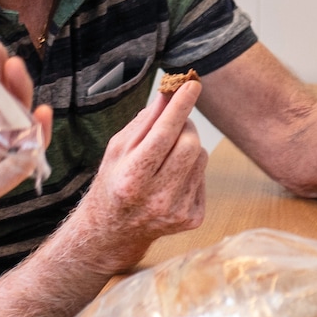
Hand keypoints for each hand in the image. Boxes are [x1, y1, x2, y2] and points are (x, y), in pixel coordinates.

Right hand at [48, 76, 208, 275]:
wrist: (114, 232)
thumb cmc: (113, 183)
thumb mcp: (118, 149)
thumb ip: (145, 122)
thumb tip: (170, 93)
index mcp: (131, 178)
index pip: (163, 134)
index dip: (180, 107)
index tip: (192, 84)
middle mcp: (156, 198)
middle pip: (190, 145)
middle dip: (186, 125)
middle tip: (176, 121)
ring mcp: (176, 211)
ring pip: (201, 158)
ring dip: (188, 148)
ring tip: (167, 157)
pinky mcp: (192, 218)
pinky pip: (203, 177)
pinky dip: (191, 169)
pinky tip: (171, 178)